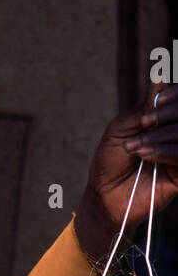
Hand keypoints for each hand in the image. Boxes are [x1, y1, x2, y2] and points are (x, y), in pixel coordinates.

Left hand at [76, 85, 177, 262]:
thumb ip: (144, 108)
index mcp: (162, 120)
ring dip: (160, 136)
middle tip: (146, 123)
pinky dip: (165, 152)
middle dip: (168, 113)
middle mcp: (174, 133)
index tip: (159, 100)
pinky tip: (146, 155)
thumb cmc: (110, 161)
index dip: (175, 95)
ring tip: (136, 147)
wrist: (105, 195)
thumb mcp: (121, 129)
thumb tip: (161, 79)